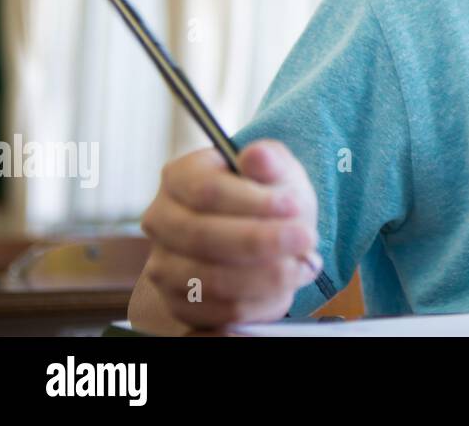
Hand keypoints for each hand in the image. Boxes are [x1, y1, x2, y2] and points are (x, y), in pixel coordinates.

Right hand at [138, 140, 320, 328]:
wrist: (262, 236)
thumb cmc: (268, 196)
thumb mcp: (277, 170)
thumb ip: (270, 161)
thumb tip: (257, 154)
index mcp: (179, 178)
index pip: (206, 190)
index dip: (252, 201)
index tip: (293, 205)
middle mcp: (162, 221)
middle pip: (203, 237)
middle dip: (262, 241)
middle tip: (306, 238)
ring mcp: (164, 265)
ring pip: (211, 280)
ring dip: (266, 276)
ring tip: (303, 263)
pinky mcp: (180, 303)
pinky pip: (219, 313)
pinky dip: (260, 303)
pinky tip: (286, 286)